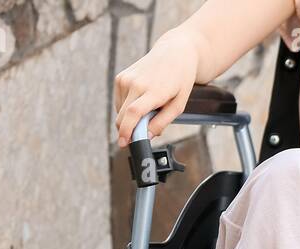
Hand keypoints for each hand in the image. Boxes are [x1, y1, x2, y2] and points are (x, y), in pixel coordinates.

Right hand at [113, 32, 199, 146]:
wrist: (174, 53)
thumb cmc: (180, 80)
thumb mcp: (178, 105)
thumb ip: (162, 122)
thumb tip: (147, 136)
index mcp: (154, 90)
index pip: (134, 113)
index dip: (127, 131)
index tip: (124, 144)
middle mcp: (136, 83)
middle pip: (123, 116)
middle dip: (127, 130)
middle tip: (138, 137)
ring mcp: (126, 79)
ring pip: (120, 111)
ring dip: (130, 118)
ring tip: (149, 109)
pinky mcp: (120, 77)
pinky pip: (119, 102)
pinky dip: (127, 108)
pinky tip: (142, 100)